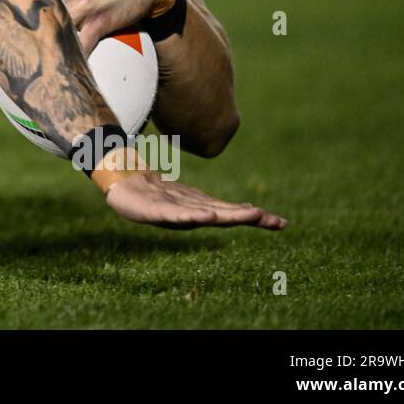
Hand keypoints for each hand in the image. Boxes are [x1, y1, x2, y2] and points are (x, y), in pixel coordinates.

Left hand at [27, 0, 156, 53]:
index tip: (14, 14)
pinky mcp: (100, 23)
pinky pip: (82, 43)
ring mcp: (86, 7)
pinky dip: (73, 54)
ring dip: (48, 40)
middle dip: (31, 25)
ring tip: (34, 54)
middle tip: (17, 39)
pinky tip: (63, 63)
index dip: (23, 3)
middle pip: (41, 11)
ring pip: (58, 27)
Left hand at [102, 169, 287, 229]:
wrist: (123, 181)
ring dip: (225, 216)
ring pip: (203, 214)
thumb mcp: (189, 196)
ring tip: (248, 214)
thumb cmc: (158, 194)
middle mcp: (191, 213)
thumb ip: (213, 204)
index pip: (231, 213)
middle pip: (221, 216)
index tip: (280, 222)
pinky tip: (206, 216)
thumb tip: (246, 208)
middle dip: (245, 218)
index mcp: (202, 209)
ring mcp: (173, 212)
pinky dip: (191, 216)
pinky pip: (174, 214)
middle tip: (270, 219)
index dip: (255, 218)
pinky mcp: (154, 211)